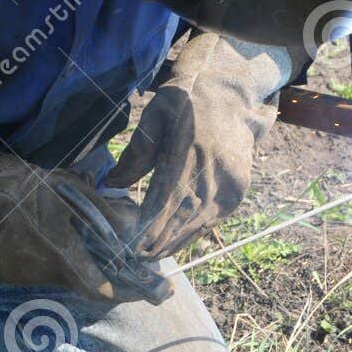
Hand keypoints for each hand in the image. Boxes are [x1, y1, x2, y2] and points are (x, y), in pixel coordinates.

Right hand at [0, 111, 132, 300]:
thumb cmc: (17, 189)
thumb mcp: (66, 190)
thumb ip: (103, 210)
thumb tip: (135, 222)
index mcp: (65, 257)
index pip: (105, 290)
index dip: (131, 292)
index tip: (154, 290)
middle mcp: (45, 275)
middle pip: (81, 279)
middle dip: (97, 266)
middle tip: (109, 247)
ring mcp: (21, 275)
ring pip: (57, 272)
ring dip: (68, 257)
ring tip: (66, 228)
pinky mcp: (3, 269)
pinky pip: (34, 266)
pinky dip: (44, 252)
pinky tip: (37, 229)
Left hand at [105, 33, 281, 258]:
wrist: (232, 93)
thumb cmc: (187, 100)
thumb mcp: (156, 115)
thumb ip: (136, 152)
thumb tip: (112, 184)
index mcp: (189, 151)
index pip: (168, 200)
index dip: (152, 227)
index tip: (134, 246)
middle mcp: (214, 171)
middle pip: (185, 218)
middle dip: (161, 241)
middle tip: (138, 258)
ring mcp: (230, 182)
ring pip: (201, 223)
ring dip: (177, 241)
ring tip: (154, 255)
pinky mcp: (239, 188)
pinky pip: (215, 218)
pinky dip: (195, 231)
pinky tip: (177, 241)